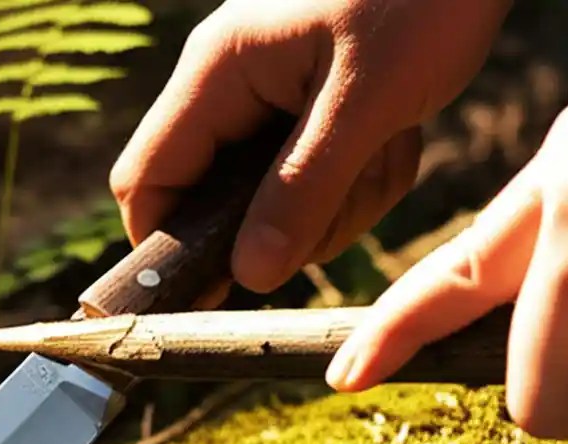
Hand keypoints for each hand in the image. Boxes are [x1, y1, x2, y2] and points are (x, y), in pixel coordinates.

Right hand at [110, 0, 512, 300]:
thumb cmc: (421, 0)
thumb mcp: (365, 104)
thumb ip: (302, 191)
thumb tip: (247, 275)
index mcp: (217, 71)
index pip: (146, 179)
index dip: (167, 245)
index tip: (217, 290)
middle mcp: (230, 83)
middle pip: (218, 200)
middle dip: (292, 220)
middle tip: (354, 193)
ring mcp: (269, 92)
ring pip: (276, 196)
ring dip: (339, 198)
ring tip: (390, 147)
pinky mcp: (307, 102)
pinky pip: (316, 173)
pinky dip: (361, 173)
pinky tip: (400, 134)